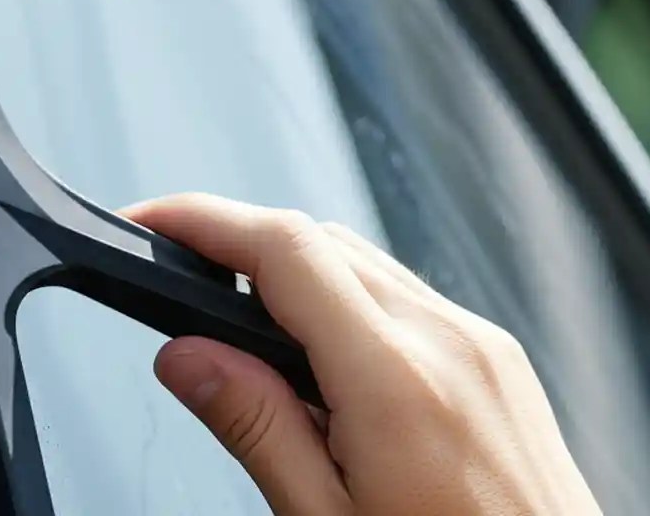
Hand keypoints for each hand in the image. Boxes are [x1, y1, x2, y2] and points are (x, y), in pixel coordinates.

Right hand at [123, 194, 601, 515]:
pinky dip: (343, 301)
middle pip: (319, 242)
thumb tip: (185, 356)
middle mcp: (449, 341)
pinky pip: (404, 296)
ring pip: (361, 262)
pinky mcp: (497, 361)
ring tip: (239, 333)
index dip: (202, 221)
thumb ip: (255, 429)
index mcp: (398, 381)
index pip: (284, 249)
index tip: (151, 223)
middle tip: (178, 285)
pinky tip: (318, 359)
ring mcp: (482, 346)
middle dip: (236, 245)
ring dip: (290, 272)